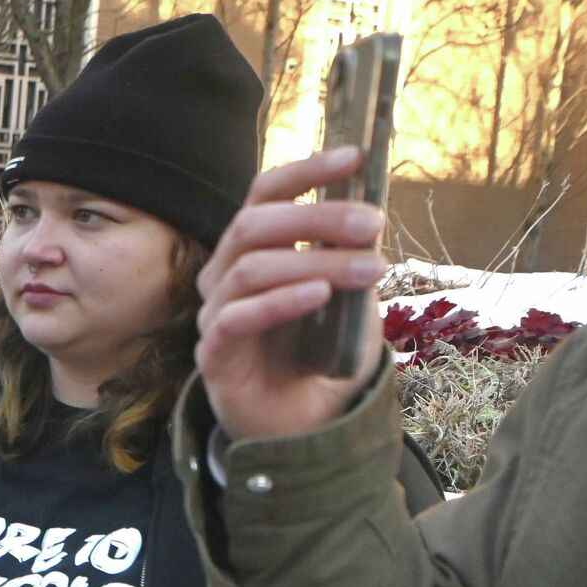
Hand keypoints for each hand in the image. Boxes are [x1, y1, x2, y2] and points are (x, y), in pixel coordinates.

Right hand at [195, 148, 391, 442]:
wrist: (302, 428)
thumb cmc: (320, 356)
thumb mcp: (349, 299)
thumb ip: (352, 260)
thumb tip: (371, 215)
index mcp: (252, 253)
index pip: (264, 197)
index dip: (304, 172)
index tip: (354, 157)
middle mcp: (225, 277)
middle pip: (254, 225)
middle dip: (317, 217)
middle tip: (373, 224)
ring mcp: (215, 315)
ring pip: (251, 268)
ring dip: (316, 262)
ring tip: (371, 270)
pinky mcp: (214, 355)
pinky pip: (236, 318)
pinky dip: (280, 302)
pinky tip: (318, 297)